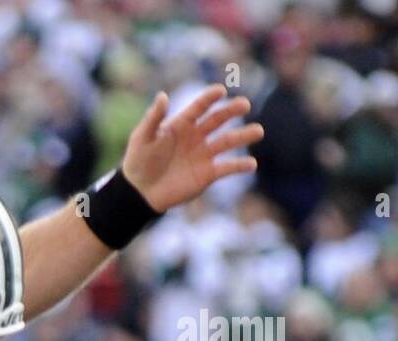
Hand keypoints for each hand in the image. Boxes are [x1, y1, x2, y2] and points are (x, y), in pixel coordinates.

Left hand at [122, 84, 263, 212]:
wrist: (140, 192)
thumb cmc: (138, 162)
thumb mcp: (142, 137)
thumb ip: (153, 117)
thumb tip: (163, 95)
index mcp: (181, 124)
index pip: (199, 107)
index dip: (209, 98)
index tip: (220, 91)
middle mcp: (196, 136)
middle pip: (218, 120)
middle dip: (232, 110)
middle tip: (244, 104)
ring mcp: (203, 154)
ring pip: (227, 141)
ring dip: (243, 135)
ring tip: (258, 131)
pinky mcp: (207, 174)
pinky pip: (227, 167)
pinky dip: (239, 165)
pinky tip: (251, 164)